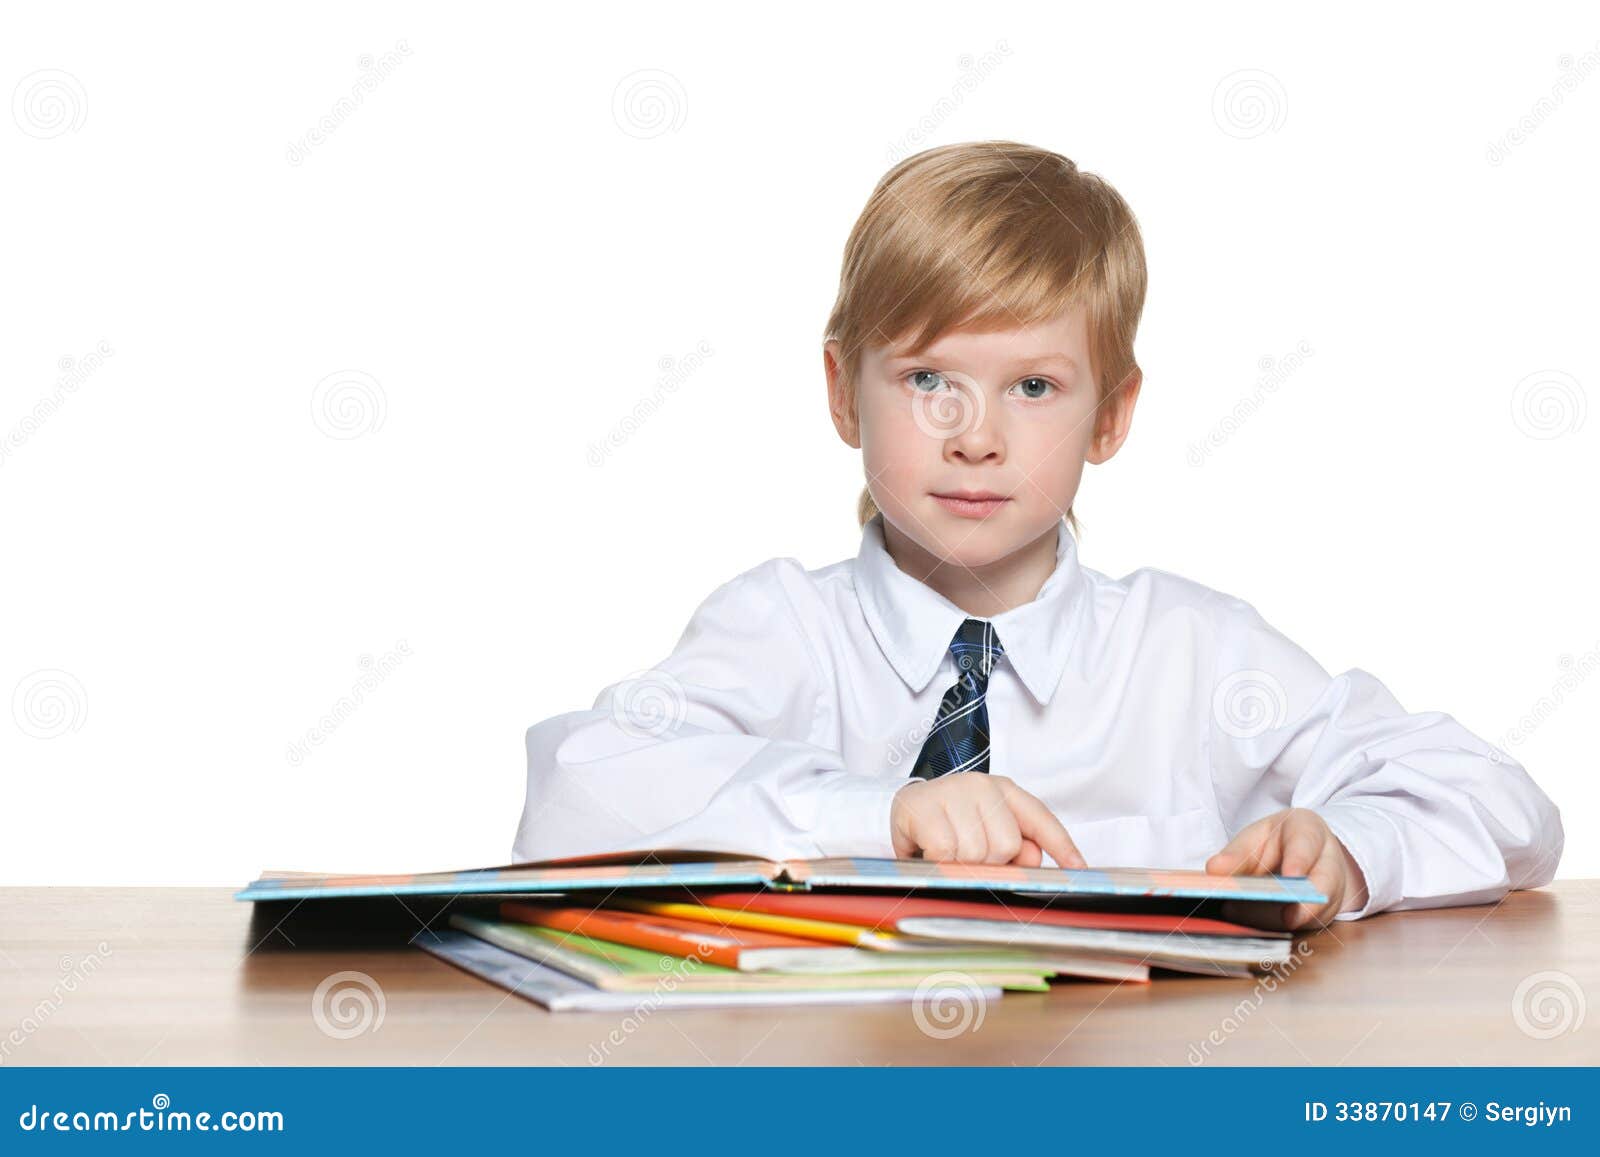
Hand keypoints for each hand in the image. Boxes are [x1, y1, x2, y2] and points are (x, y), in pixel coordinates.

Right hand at [890, 773, 1085, 867]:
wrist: (905, 807)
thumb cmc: (953, 823)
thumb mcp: (988, 830)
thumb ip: (1018, 845)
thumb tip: (1032, 859)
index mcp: (1005, 790)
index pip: (1041, 819)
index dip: (1063, 846)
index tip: (1079, 870)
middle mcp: (982, 785)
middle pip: (1006, 845)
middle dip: (990, 861)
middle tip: (969, 855)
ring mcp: (952, 792)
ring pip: (974, 852)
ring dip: (961, 863)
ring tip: (949, 851)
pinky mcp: (924, 806)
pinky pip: (944, 852)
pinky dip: (938, 861)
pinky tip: (930, 850)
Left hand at [1205, 807, 1367, 930]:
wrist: (1295, 852)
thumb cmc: (1273, 842)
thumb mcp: (1254, 838)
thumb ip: (1236, 854)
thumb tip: (1214, 870)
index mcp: (1307, 830)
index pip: (1307, 842)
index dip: (1300, 859)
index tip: (1291, 874)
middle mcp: (1327, 859)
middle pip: (1326, 880)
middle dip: (1309, 901)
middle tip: (1288, 917)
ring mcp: (1331, 887)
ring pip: (1323, 906)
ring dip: (1297, 919)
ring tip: (1269, 925)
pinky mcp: (1326, 911)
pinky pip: (1314, 923)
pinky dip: (1291, 928)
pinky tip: (1265, 930)